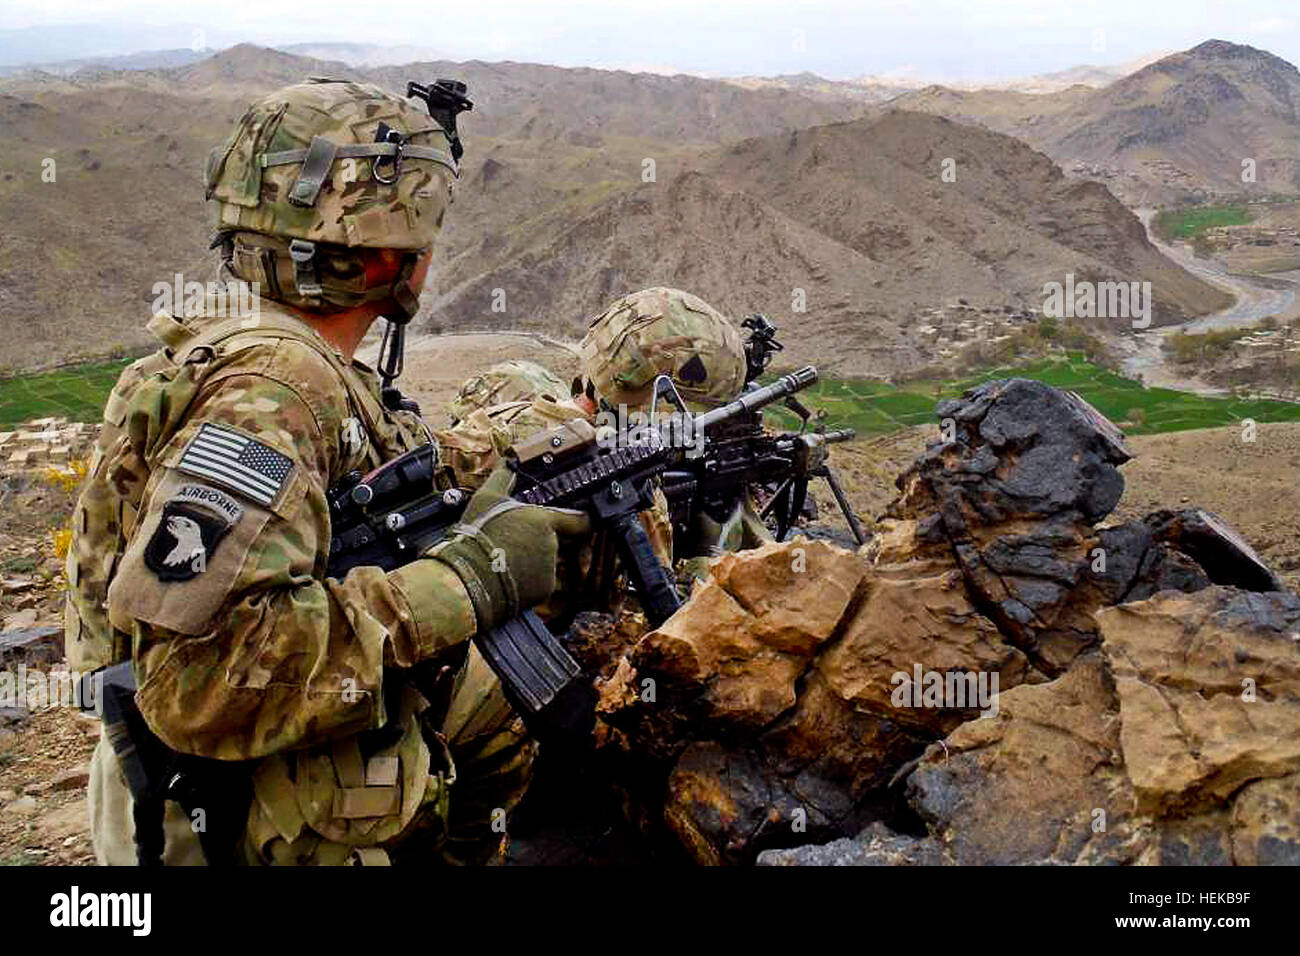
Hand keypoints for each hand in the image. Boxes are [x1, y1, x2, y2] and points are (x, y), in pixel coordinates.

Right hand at [433, 465, 590, 629]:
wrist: (469, 576)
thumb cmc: (478, 535)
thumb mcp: (487, 498)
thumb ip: (503, 477)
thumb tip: (507, 460)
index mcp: (544, 520)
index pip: (579, 520)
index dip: (580, 520)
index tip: (579, 522)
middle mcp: (552, 545)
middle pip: (555, 541)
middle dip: (539, 542)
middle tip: (514, 542)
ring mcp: (549, 569)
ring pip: (545, 563)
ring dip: (532, 562)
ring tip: (505, 559)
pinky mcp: (543, 590)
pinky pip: (539, 583)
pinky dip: (527, 582)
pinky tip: (507, 575)